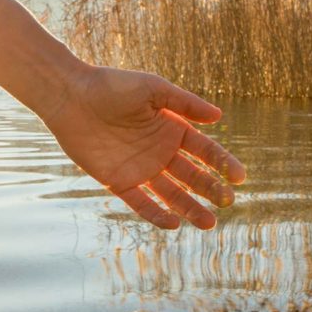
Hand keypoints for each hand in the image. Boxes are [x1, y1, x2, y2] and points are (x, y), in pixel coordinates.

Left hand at [42, 66, 245, 228]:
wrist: (72, 97)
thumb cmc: (112, 86)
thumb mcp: (152, 89)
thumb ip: (184, 104)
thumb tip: (219, 116)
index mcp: (172, 129)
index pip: (205, 151)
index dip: (223, 164)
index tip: (240, 178)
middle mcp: (160, 152)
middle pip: (192, 176)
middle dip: (211, 189)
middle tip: (227, 201)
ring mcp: (140, 169)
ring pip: (171, 194)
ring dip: (190, 208)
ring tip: (210, 223)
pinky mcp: (118, 181)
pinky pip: (141, 203)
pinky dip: (156, 214)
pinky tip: (173, 224)